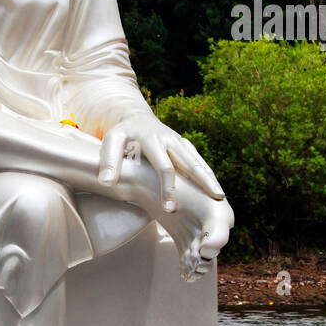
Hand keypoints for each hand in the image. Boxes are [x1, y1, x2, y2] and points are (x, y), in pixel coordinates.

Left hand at [97, 111, 224, 212]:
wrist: (135, 117)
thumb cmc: (121, 134)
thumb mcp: (110, 141)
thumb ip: (108, 161)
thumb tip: (106, 182)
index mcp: (152, 140)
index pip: (164, 167)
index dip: (168, 188)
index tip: (170, 209)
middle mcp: (170, 139)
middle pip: (190, 163)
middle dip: (201, 183)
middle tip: (212, 202)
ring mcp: (180, 142)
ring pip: (198, 161)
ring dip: (209, 178)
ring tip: (220, 197)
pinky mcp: (184, 146)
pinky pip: (198, 161)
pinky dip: (207, 173)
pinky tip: (215, 188)